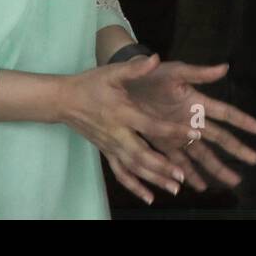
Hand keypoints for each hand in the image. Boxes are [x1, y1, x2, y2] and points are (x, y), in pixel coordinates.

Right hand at [58, 55, 193, 203]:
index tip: (192, 134)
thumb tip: (156, 59)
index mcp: (122, 113)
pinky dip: (135, 186)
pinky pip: (121, 174)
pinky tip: (149, 197)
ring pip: (134, 168)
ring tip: (175, 187)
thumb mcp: (113, 72)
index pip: (151, 125)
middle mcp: (117, 134)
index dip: (172, 130)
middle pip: (142, 155)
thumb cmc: (90, 84)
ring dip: (154, 179)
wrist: (64, 100)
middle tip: (183, 175)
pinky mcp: (106, 152)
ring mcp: (111, 146)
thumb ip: (135, 68)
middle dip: (162, 167)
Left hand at [121, 60, 255, 192]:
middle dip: (236, 149)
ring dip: (217, 167)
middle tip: (254, 160)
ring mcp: (179, 134)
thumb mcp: (175, 71)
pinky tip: (200, 186)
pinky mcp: (164, 143)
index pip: (225, 113)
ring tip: (233, 181)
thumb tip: (225, 67)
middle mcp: (192, 121)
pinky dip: (190, 174)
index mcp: (197, 102)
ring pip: (203, 154)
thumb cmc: (153, 75)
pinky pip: (180, 161)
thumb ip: (199, 73)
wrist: (126, 83)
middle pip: (219, 138)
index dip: (242, 120)